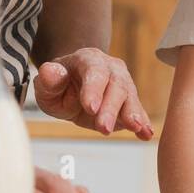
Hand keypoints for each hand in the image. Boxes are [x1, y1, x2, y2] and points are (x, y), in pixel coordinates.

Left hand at [34, 47, 153, 138]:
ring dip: (132, 113)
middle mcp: (111, 68)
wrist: (72, 89)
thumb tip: (50, 71)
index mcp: (89, 59)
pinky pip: (137, 110)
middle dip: (111, 108)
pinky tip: (146, 133)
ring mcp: (123, 83)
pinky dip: (143, 122)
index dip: (94, 89)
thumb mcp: (47, 85)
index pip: (94, 71)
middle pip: (116, 85)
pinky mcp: (129, 101)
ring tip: (136, 127)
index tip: (90, 108)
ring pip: (129, 96)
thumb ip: (49, 79)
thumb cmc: (59, 86)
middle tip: (104, 128)